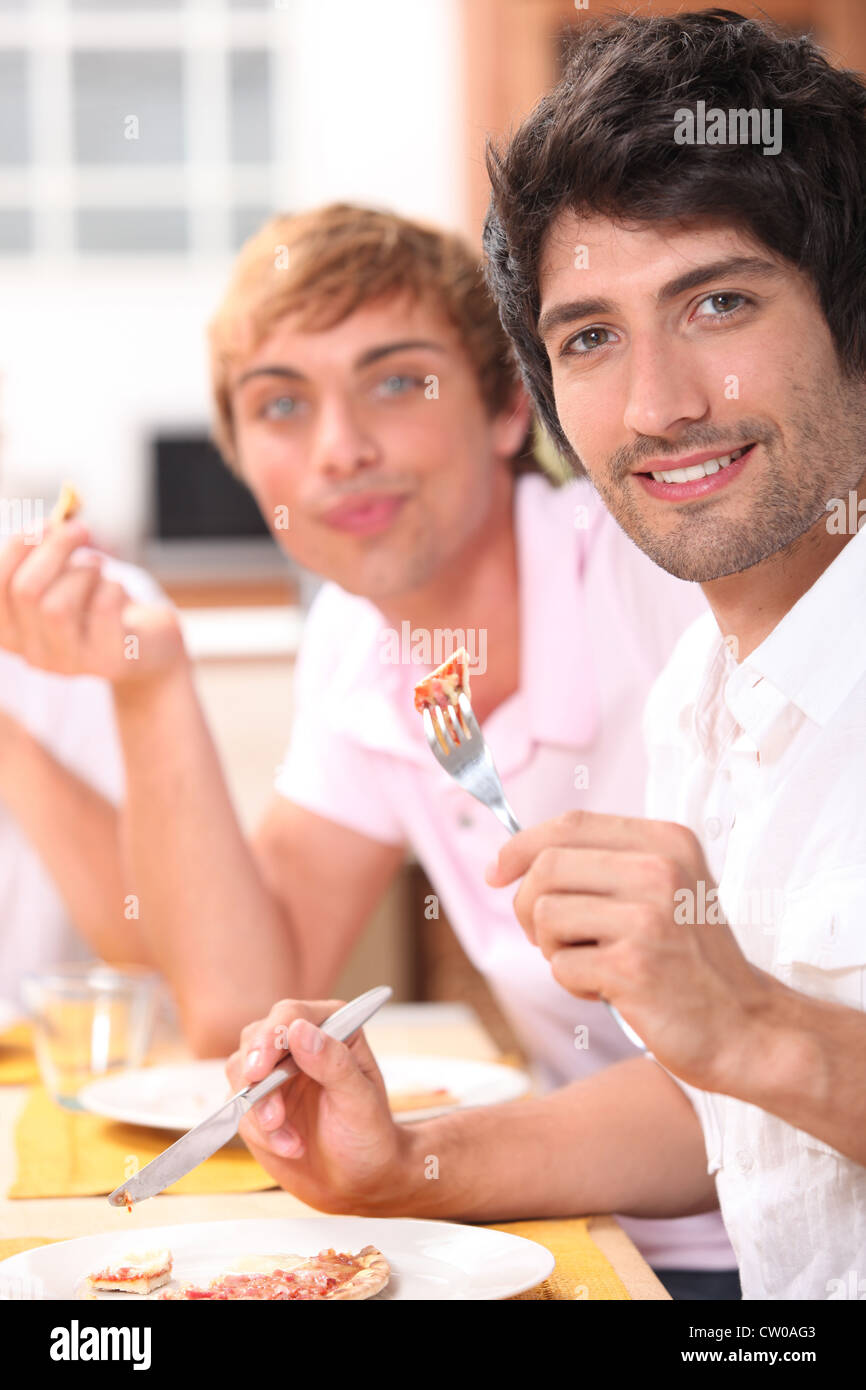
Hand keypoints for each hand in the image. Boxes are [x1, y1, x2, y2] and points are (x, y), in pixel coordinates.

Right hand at [0, 521, 183, 680]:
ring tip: (98, 568)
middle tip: (80, 530)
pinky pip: (101, 609)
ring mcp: (70, 663)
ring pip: (57, 607)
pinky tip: (118, 590)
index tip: (45, 524)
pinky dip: (111, 585)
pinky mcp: (108, 662)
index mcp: (13, 632)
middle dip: (54, 549)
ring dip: (83, 572)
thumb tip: (53, 523)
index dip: (17, 549)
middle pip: (25, 592)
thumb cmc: (98, 601)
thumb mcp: (68, 575)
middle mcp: (34, 654)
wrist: (149, 644)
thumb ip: (51, 551)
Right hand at [226, 999, 411, 1213]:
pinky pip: (238, 1107)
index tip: (260, 1069)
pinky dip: (259, 1131)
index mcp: (332, 1027)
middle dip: (256, 1076)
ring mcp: (274, 1071)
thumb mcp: (360, 1100)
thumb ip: (334, 1064)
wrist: (356, 1179)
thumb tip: (300, 1031)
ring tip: (293, 1142)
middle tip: (272, 1117)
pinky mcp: (256, 1101)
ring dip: (259, 1110)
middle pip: (256, 1038)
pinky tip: (289, 1146)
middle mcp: (299, 1043)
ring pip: (240, 1071)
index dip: (271, 1036)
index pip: (291, 1015)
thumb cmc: (368, 1134)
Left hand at [485, 810, 772, 1091]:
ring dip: (552, 949)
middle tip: (548, 937)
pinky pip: (561, 965)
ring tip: (592, 964)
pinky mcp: (634, 965)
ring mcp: (649, 917)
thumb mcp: (666, 888)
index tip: (496, 873)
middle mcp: (660, 870)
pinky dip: (573, 984)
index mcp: (667, 841)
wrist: (745, 1026)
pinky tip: (609, 990)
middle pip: (547, 867)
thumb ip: (607, 863)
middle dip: (526, 906)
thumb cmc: (691, 960)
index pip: (570, 824)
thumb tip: (514, 859)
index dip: (520, 845)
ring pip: (545, 916)